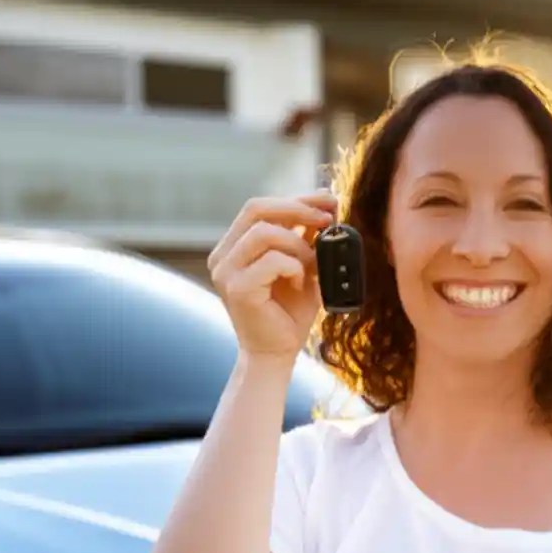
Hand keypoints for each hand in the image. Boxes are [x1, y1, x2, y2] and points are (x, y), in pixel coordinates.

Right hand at [207, 192, 338, 360]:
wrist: (275, 354)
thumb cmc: (288, 313)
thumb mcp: (303, 266)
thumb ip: (306, 237)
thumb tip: (326, 205)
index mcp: (234, 246)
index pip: (260, 206)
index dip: (296, 198)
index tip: (328, 200)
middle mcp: (223, 255)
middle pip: (256, 208)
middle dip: (298, 209)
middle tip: (327, 219)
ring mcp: (225, 272)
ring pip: (264, 232)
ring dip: (297, 244)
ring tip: (311, 264)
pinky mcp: (237, 289)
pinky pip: (271, 260)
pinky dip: (294, 267)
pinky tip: (299, 283)